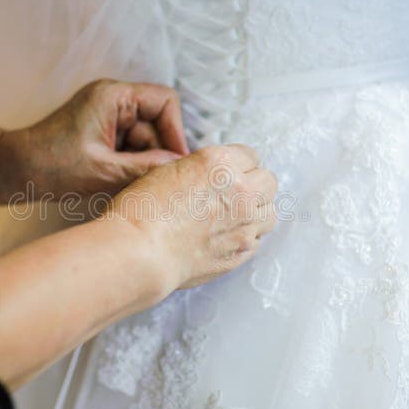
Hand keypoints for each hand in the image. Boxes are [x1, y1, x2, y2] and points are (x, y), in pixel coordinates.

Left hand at [0, 79, 188, 199]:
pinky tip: (120, 183)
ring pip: (146, 139)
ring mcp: (108, 117)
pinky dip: (131, 166)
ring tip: (128, 185)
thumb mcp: (105, 172)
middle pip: (157, 123)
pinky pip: (131, 148)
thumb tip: (180, 167)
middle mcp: (113, 100)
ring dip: (143, 163)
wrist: (13, 172)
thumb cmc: (50, 167)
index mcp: (113, 96)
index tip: (175, 161)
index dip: (175, 131)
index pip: (165, 101)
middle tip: (152, 181)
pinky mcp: (103, 134)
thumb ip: (147, 167)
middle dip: (156, 152)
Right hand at [109, 144, 277, 292]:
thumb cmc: (142, 212)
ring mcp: (244, 225)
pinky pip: (256, 241)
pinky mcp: (240, 253)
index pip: (251, 155)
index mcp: (221, 164)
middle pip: (269, 182)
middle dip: (254, 185)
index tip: (230, 172)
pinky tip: (224, 237)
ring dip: (256, 212)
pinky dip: (245, 238)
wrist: (139, 252)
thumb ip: (201, 170)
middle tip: (236, 193)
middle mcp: (240, 192)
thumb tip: (212, 176)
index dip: (238, 164)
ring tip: (233, 217)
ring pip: (269, 213)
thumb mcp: (167, 170)